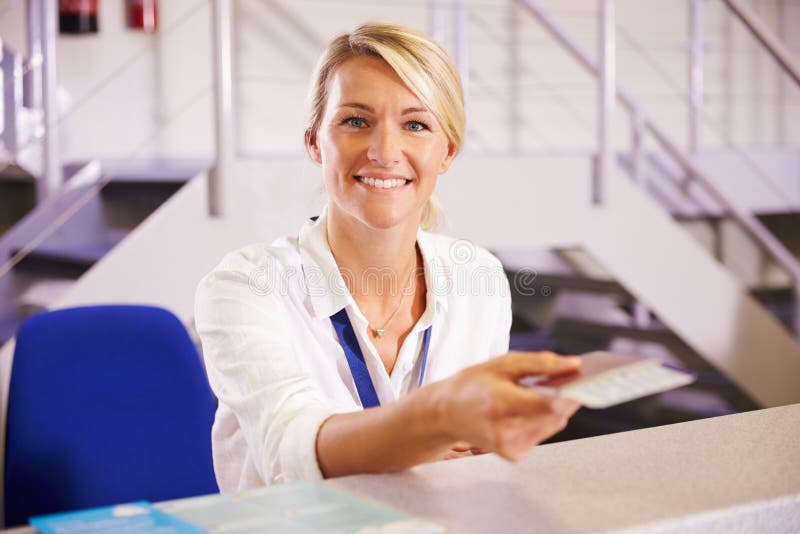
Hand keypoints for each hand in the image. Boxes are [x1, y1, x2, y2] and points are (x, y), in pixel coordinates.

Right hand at [430, 351, 580, 461]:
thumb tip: (573, 364)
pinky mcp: (514, 454)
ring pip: (554, 425)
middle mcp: (506, 430)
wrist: (445, 413)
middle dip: (563, 396)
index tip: (584, 380)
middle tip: (558, 380)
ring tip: (532, 394)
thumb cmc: (471, 384)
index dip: (571, 393)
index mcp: (501, 403)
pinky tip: (523, 410)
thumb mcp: (502, 363)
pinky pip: (542, 433)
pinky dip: (541, 420)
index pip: (550, 405)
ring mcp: (510, 446)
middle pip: (556, 415)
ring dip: (552, 408)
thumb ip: (540, 362)